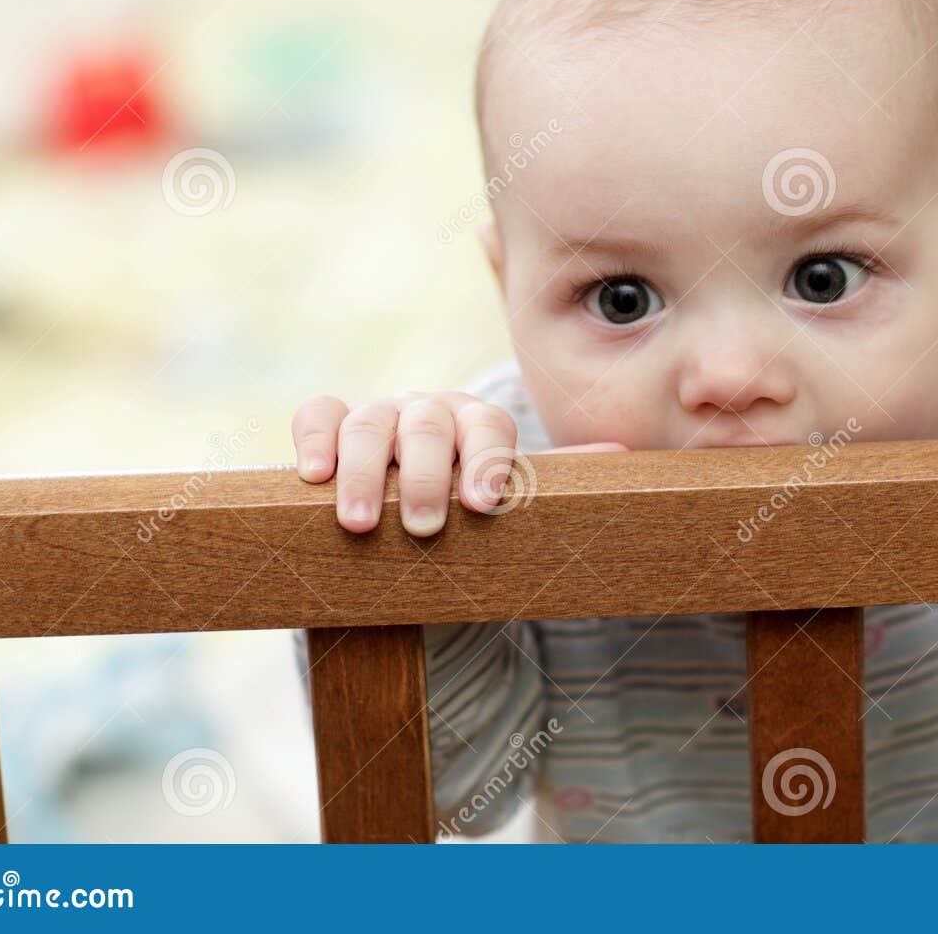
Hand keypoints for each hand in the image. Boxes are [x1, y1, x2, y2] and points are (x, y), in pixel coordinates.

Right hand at [291, 391, 624, 534]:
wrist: (405, 518)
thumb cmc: (465, 508)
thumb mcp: (505, 499)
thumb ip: (554, 477)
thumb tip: (624, 455)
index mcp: (477, 422)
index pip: (487, 425)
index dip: (487, 461)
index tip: (484, 504)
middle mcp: (429, 410)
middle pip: (426, 425)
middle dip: (425, 477)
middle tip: (426, 528)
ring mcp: (378, 414)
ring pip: (369, 422)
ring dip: (366, 472)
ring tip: (362, 524)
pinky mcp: (330, 426)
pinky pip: (317, 414)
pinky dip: (314, 438)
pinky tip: (312, 476)